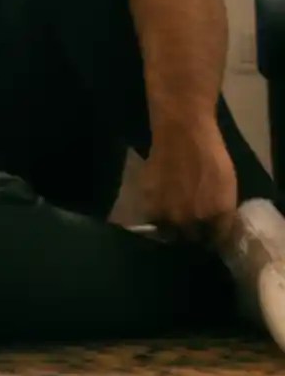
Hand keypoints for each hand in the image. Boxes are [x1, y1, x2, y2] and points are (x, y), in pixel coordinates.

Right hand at [138, 119, 236, 242]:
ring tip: (170, 218)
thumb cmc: (210, 155)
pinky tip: (157, 206)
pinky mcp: (148, 204)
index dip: (212, 237)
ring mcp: (169, 214)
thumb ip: (221, 210)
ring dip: (170, 228)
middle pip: (189, 240)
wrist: (183, 134)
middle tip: (188, 226)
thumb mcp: (227, 186)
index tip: (208, 234)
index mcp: (218, 215)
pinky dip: (154, 216)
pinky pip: (151, 219)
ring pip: (168, 233)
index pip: (215, 240)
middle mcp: (193, 220)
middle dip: (190, 235)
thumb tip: (216, 227)